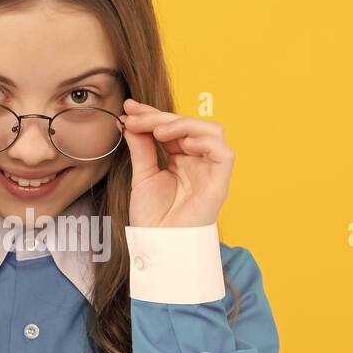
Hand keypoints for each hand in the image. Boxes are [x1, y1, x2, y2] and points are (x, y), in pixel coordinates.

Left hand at [120, 98, 233, 227]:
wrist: (158, 243)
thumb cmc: (152, 217)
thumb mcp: (142, 175)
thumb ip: (141, 147)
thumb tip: (131, 120)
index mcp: (180, 159)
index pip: (171, 128)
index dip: (152, 115)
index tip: (129, 108)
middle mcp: (198, 161)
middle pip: (189, 125)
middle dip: (161, 116)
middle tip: (135, 117)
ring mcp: (210, 169)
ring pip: (210, 130)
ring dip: (183, 124)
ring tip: (157, 130)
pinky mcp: (220, 181)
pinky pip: (224, 152)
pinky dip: (205, 140)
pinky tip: (180, 142)